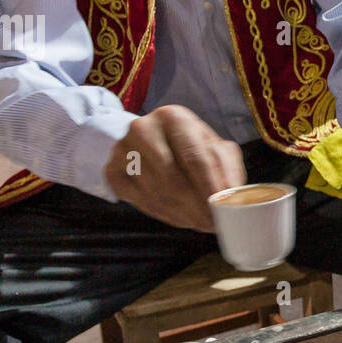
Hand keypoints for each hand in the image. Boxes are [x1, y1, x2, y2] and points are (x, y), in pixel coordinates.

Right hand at [103, 105, 245, 231]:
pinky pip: (138, 201)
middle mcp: (143, 128)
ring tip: (199, 221)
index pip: (195, 159)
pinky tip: (178, 216)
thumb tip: (230, 199)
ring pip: (156, 194)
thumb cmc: (189, 146)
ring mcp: (122, 150)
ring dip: (182, 214)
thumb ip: (228, 169)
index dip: (210, 189)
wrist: (150, 141)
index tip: (222, 212)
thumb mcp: (215, 148)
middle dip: (196, 208)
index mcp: (174, 117)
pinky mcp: (111, 170)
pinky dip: (162, 215)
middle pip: (173, 180)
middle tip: (212, 225)